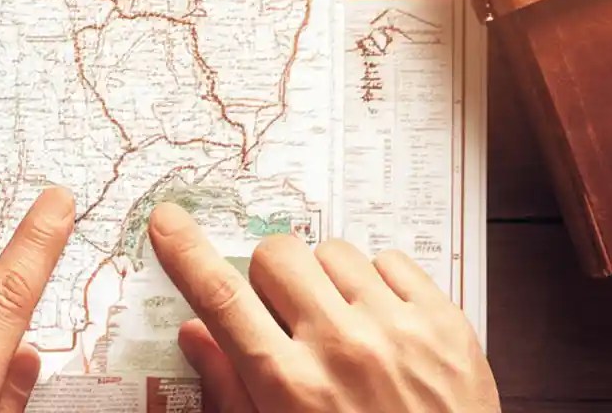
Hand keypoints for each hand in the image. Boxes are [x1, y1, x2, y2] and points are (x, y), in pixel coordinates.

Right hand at [148, 203, 499, 411]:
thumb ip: (232, 389)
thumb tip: (195, 332)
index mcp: (290, 386)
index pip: (221, 298)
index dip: (186, 253)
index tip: (167, 222)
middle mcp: (341, 350)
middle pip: (275, 256)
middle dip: (269, 277)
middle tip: (284, 311)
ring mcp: (397, 330)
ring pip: (333, 251)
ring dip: (326, 279)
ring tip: (341, 323)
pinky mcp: (444, 321)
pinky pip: (391, 260)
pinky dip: (379, 283)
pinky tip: (380, 321)